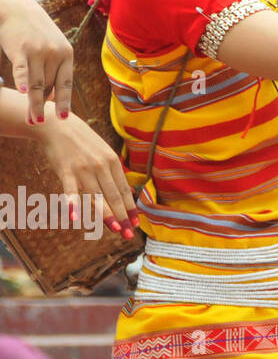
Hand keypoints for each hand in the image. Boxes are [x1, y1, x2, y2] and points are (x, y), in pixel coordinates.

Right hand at [0, 0, 74, 123]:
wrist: (17, 9)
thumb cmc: (35, 32)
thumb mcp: (51, 48)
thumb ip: (53, 70)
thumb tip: (51, 97)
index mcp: (66, 54)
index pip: (67, 83)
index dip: (64, 101)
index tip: (63, 118)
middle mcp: (55, 53)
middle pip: (49, 86)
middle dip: (44, 106)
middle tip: (39, 123)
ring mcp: (39, 50)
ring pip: (38, 83)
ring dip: (34, 103)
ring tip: (32, 119)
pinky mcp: (21, 48)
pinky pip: (23, 69)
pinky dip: (24, 81)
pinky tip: (24, 94)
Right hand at [33, 104, 136, 235]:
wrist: (59, 125)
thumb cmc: (83, 142)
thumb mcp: (104, 153)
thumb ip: (113, 172)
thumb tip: (125, 192)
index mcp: (113, 162)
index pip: (124, 190)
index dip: (130, 208)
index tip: (137, 223)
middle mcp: (101, 166)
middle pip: (113, 195)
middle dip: (122, 216)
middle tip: (129, 233)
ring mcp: (83, 169)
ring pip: (97, 195)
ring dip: (106, 214)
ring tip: (115, 228)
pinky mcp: (65, 170)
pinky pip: (70, 190)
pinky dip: (73, 203)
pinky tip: (76, 218)